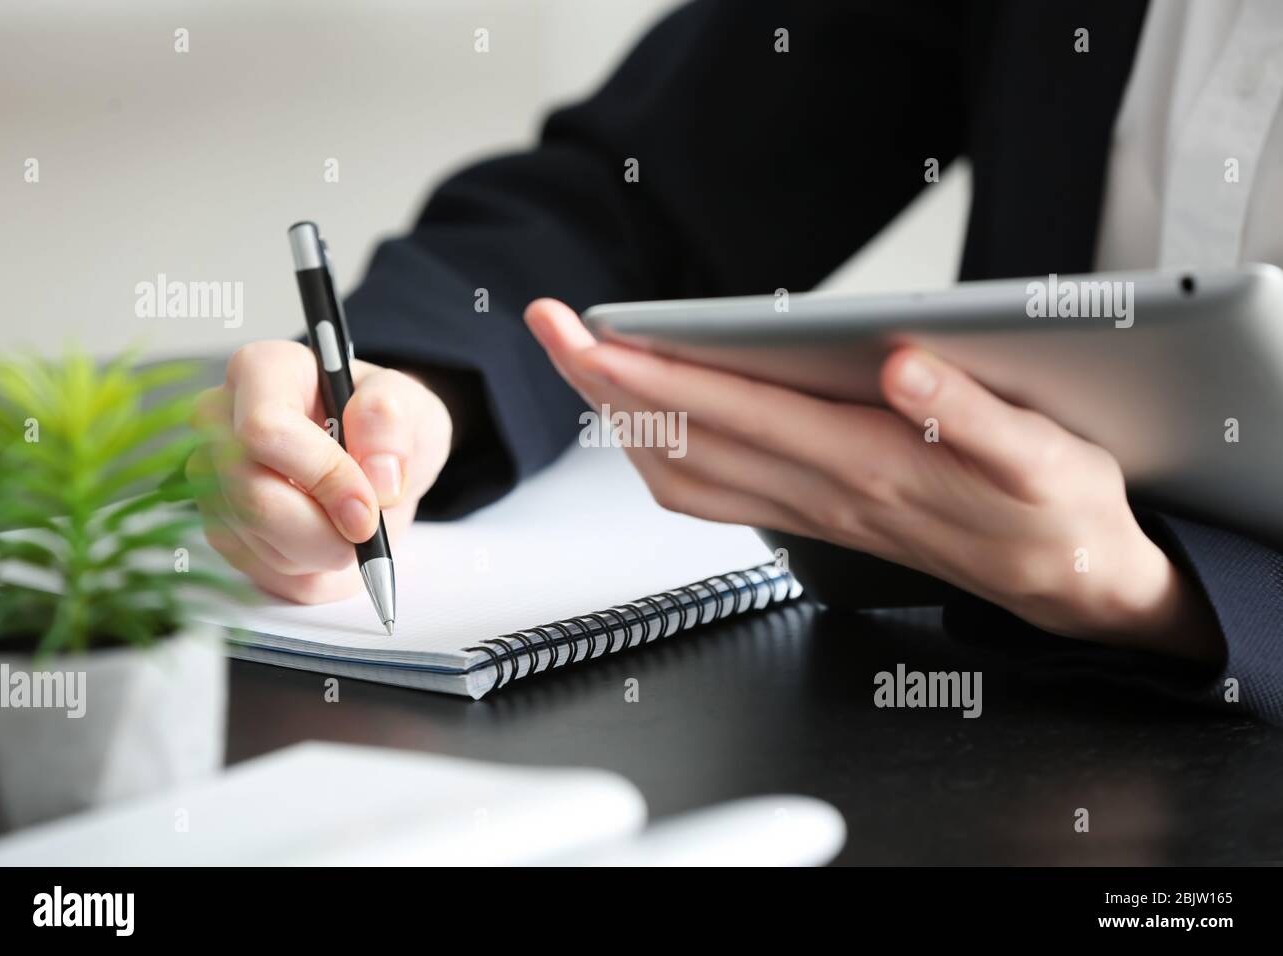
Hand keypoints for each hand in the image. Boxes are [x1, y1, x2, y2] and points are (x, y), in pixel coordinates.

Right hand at [187, 340, 451, 602]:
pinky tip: (332, 539)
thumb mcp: (411, 405)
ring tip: (353, 524)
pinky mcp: (223, 528)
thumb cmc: (384, 423)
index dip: (321, 477)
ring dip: (323, 552)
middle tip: (368, 533)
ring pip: (261, 542)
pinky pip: (267, 573)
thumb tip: (379, 474)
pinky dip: (314, 571)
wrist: (375, 459)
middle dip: (322, 532)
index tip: (368, 507)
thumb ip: (394, 422)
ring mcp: (212, 479)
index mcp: (262, 371)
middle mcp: (220, 421)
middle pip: (252, 496)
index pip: (265, 431)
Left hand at [525, 298, 1223, 663]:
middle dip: (609, 384)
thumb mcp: (1046, 457)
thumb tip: (901, 363)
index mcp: (874, 467)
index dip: (659, 375)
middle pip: (688, 442)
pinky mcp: (816, 522)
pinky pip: (713, 497)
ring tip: (583, 363)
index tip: (594, 335)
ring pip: (687, 477)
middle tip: (550, 326)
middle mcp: (826, 496)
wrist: (1070, 586)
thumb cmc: (1058, 510)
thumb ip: (972, 412)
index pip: (739, 413)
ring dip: (624, 420)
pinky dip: (662, 455)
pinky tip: (648, 422)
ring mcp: (812, 516)